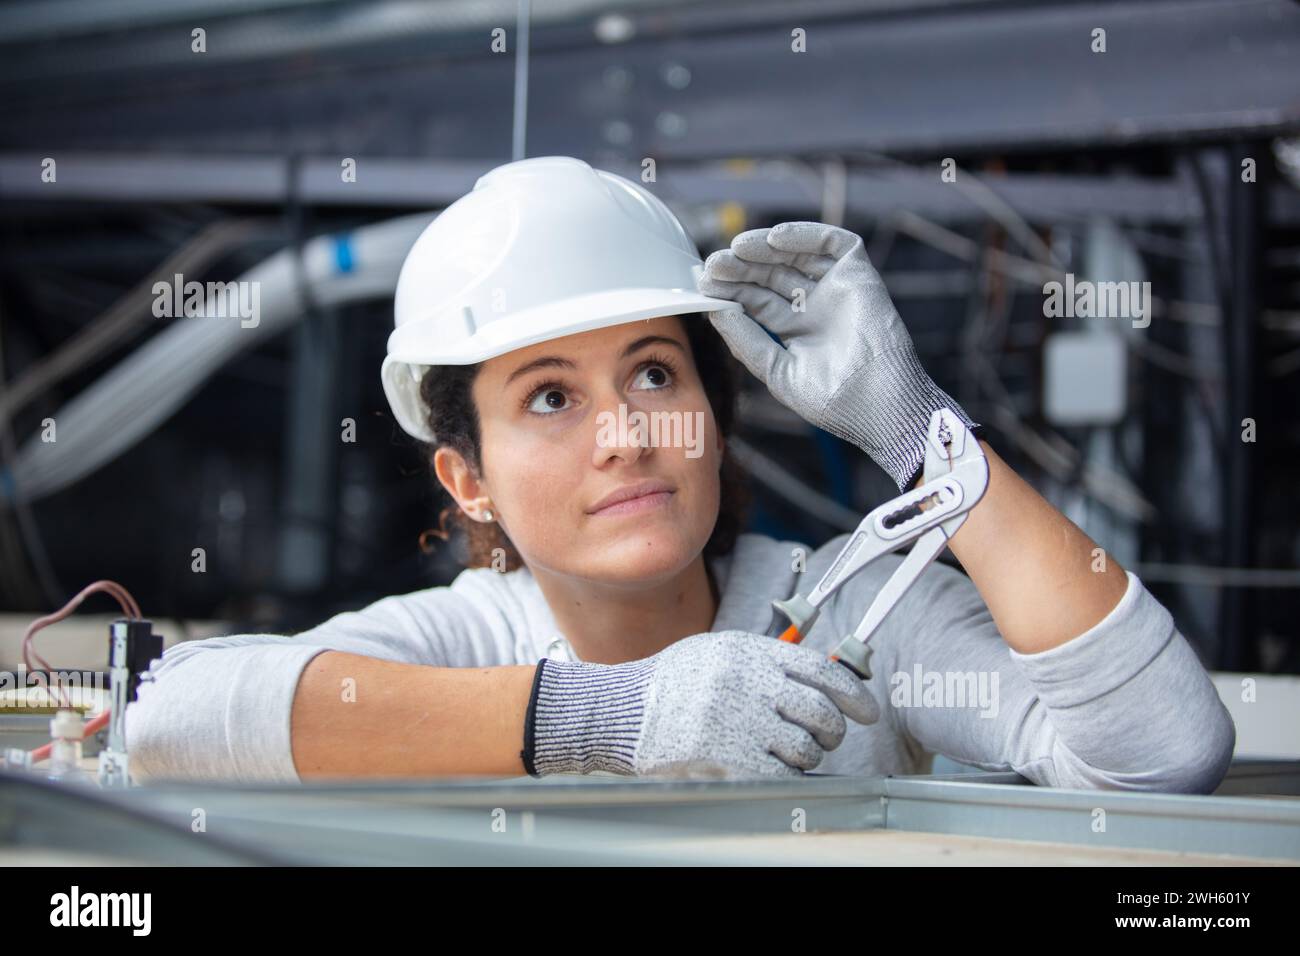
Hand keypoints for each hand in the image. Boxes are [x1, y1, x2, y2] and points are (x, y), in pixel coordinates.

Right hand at [527, 630, 879, 777]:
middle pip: (820, 711)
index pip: (822, 670)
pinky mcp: (726, 756)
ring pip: (805, 748)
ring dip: (805, 757)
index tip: (867, 711)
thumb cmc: (674, 683)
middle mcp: (748, 681)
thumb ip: (767, 662)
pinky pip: (781, 776)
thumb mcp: (719, 652)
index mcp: (750, 651)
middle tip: (824, 738)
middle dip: (831, 731)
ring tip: (785, 754)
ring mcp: (738, 719)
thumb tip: (823, 681)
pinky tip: (773, 771)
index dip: (854, 693)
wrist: (623, 710)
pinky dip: (786, 779)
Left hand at [699, 221, 976, 489]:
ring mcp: (836, 290)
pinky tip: (774, 241)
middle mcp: (815, 307)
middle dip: (741, 267)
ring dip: (764, 248)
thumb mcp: (776, 369)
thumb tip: (714, 311)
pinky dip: (804, 235)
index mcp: (796, 332)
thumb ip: (746, 340)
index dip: (730, 290)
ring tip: (736, 249)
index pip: (756, 301)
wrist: (878, 405)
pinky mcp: (859, 275)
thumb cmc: (832, 401)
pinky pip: (832, 243)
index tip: (703, 283)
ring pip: (795, 255)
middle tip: (713, 264)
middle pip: (770, 275)